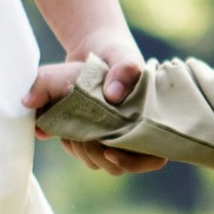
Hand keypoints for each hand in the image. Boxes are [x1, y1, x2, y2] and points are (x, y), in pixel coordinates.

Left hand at [24, 52, 161, 175]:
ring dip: (81, 149)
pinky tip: (63, 125)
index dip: (131, 161)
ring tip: (71, 126)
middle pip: (117, 165)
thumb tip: (114, 95)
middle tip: (81, 133)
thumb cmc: (116, 52)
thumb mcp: (123, 56)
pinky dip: (69, 142)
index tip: (109, 151)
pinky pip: (80, 151)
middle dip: (96, 152)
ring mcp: (109, 136)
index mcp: (147, 123)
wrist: (92, 47)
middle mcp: (130, 134)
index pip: (151, 158)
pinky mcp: (89, 133)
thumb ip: (124, 70)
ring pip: (96, 161)